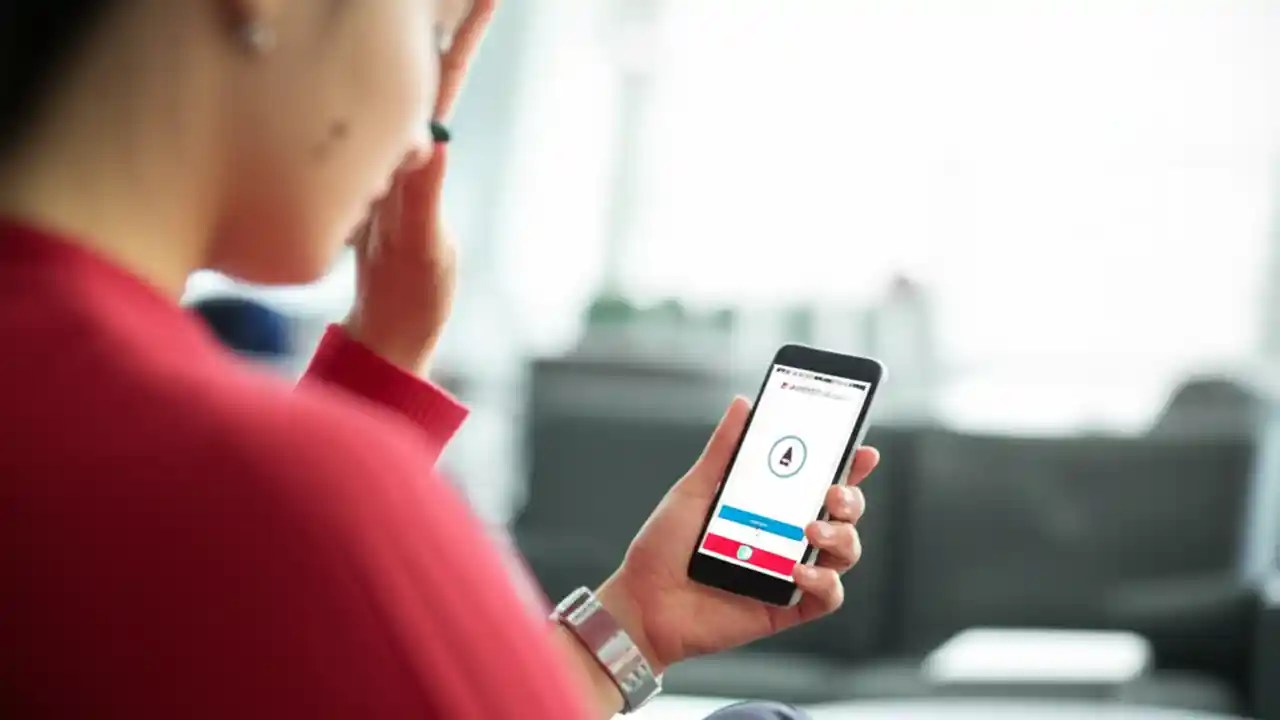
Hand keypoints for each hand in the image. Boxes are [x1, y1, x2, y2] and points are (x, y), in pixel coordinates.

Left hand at [341, 0, 496, 372]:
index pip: (435, 79)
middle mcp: (400, 148)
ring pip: (421, 78)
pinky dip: (440, 69)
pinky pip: (425, 106)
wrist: (389, 329)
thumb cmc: (404, 297)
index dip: (461, 32)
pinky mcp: (413, 172)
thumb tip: (427, 141)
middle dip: (453, 17)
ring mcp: (405, 158)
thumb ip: (420, 198)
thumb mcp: (419, 252)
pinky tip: (445, 47)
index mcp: (403, 158)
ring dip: (446, 34)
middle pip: (427, 63)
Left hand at [598, 397, 877, 673]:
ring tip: (812, 529)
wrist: (643, 602)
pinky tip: (798, 571)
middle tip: (833, 493)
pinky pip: (828, 596)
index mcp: (771, 506)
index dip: (849, 465)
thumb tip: (743, 404)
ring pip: (845, 552)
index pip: (821, 481)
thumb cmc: (664, 547)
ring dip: (842, 537)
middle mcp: (787, 537)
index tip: (863, 450)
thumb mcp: (693, 490)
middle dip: (851, 499)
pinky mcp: (787, 607)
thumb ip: (723, 451)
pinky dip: (824, 582)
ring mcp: (790, 573)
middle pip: (844, 515)